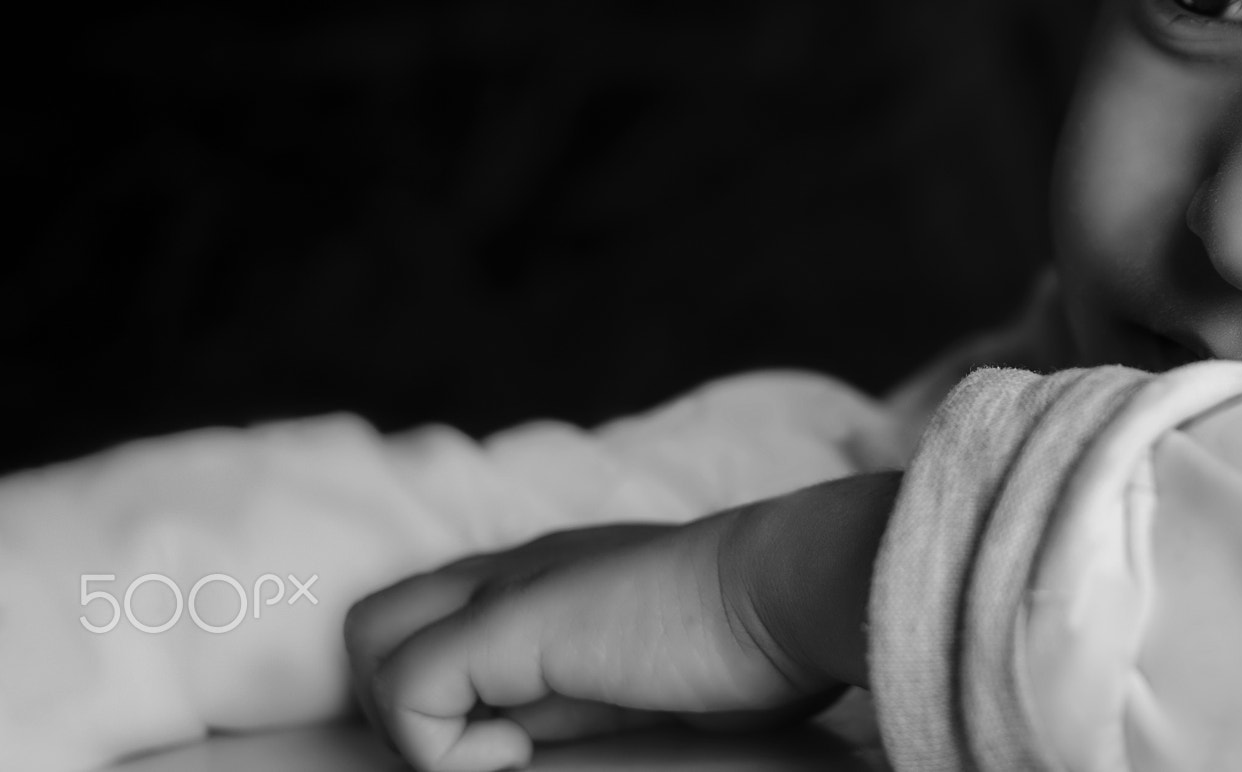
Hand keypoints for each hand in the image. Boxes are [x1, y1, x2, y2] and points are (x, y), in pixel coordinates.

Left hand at [345, 473, 898, 771]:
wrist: (791, 585)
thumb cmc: (755, 637)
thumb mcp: (649, 671)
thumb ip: (589, 689)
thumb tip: (536, 739)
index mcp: (547, 574)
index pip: (434, 619)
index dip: (440, 691)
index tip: (502, 747)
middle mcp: (511, 569)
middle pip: (378, 621)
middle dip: (401, 703)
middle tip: (488, 752)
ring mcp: (504, 589)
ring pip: (369, 643)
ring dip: (412, 721)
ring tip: (501, 753)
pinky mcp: (509, 624)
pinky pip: (408, 689)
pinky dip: (440, 747)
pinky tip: (514, 755)